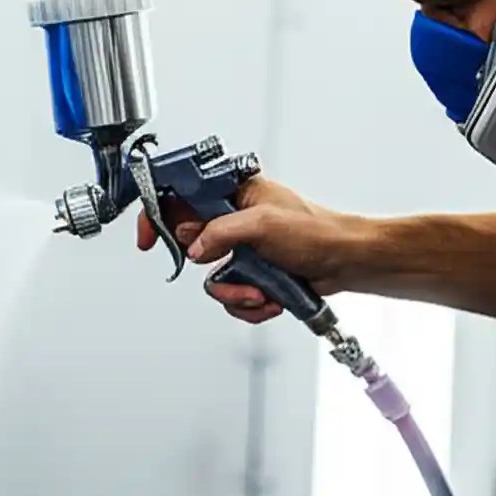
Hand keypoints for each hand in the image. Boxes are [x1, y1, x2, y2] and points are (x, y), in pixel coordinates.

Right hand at [136, 177, 371, 323]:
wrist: (347, 263)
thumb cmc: (318, 232)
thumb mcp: (262, 224)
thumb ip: (220, 232)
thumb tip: (195, 249)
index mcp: (232, 192)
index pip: (180, 194)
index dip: (157, 213)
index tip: (148, 238)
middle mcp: (230, 218)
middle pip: (189, 244)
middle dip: (209, 266)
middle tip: (224, 265)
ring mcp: (239, 248)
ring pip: (210, 277)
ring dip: (234, 291)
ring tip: (260, 291)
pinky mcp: (248, 273)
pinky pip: (228, 294)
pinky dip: (247, 303)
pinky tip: (268, 298)